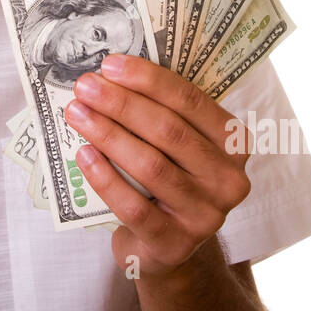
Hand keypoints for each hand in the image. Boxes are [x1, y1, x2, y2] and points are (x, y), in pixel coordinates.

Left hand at [63, 52, 251, 277]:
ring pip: (150, 166)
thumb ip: (161, 112)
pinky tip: (83, 155)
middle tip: (85, 86)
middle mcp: (228, 179)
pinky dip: (105, 178)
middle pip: (169, 131)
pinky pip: (133, 207)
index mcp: (234, 143)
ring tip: (77, 114)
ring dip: (108, 135)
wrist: (167, 244)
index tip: (110, 65)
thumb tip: (112, 74)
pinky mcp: (174, 243)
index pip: (191, 101)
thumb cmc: (170, 178)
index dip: (148, 80)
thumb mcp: (179, 145)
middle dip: (122, 104)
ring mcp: (205, 215)